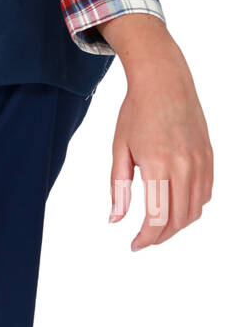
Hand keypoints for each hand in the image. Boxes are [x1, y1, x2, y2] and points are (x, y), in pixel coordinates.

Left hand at [105, 27, 213, 250]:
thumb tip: (115, 219)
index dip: (145, 238)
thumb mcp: (120, 149)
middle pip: (178, 220)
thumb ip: (118, 187)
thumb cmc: (136, 112)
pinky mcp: (209, 157)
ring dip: (177, 225)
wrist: (164, 81)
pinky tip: (176, 206)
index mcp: (158, 164)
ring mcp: (201, 162)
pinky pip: (206, 194)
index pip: (157, 218)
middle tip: (143, 240)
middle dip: (160, 236)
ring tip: (158, 227)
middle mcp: (184, 166)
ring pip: (195, 210)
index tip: (134, 245)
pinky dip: (192, 208)